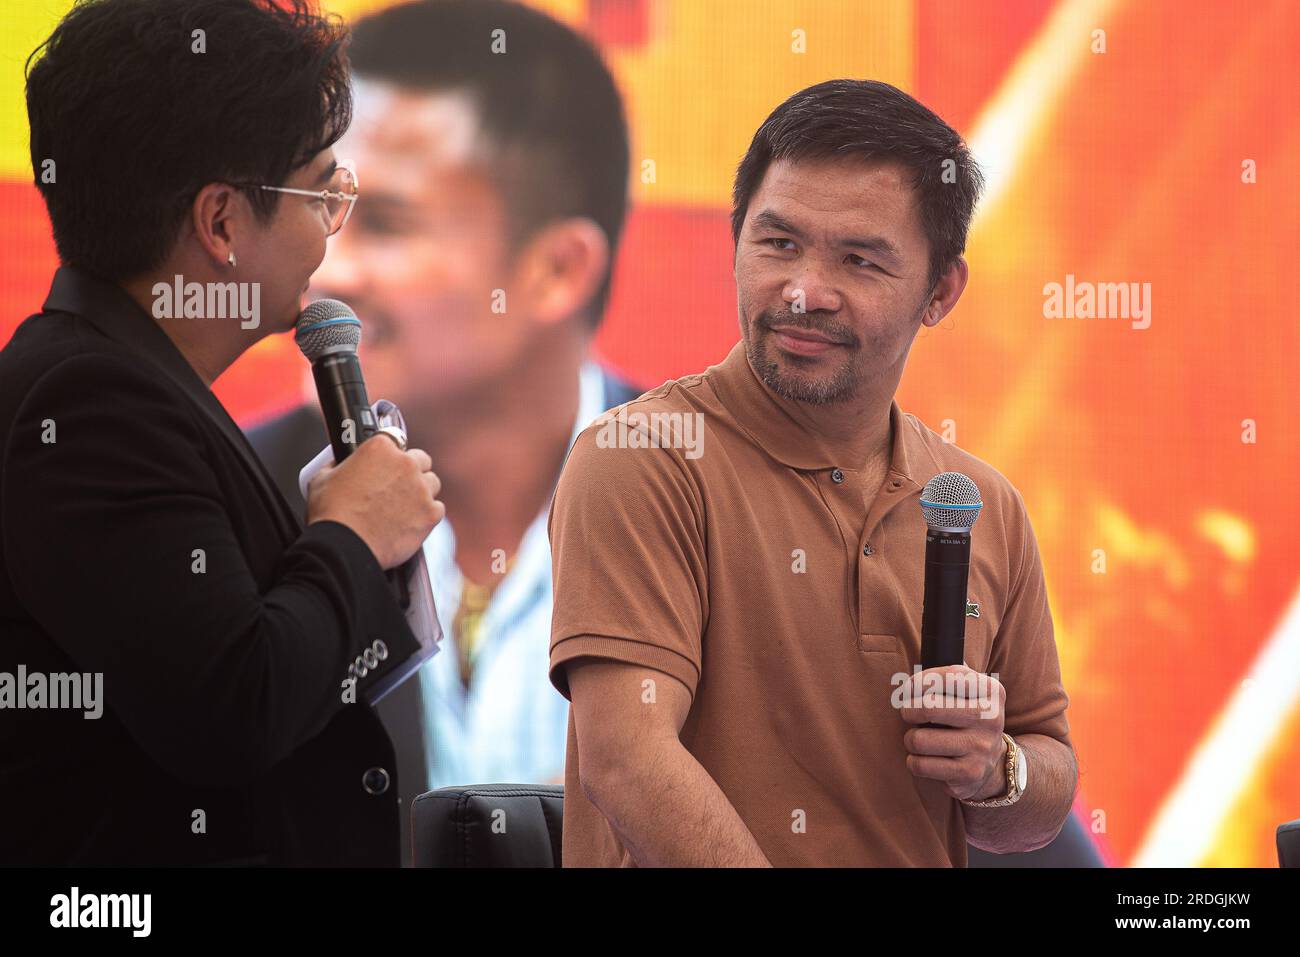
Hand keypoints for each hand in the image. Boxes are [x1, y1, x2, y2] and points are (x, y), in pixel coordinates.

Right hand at [305, 433, 444, 569]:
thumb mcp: (323, 478)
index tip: (388, 463)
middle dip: (411, 470)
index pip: (395, 439)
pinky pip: (437, 508)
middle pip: (420, 459)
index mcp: (379, 448)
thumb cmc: (332, 514)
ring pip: (432, 483)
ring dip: (422, 491)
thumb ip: (338, 464)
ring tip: (403, 507)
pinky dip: (427, 515)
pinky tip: (410, 522)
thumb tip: (340, 463)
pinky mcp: (431, 513)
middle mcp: (405, 463)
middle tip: (396, 487)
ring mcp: (421, 488)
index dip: (391, 453)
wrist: (344, 546)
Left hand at [899, 664, 1006, 801]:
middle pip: (928, 708)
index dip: (918, 682)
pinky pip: (921, 765)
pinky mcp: (969, 773)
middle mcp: (990, 718)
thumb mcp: (966, 690)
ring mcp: (981, 748)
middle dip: (908, 710)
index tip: (909, 689)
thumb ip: (942, 676)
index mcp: (991, 691)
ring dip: (910, 739)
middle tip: (908, 713)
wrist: (991, 760)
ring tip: (918, 739)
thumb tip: (909, 683)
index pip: (946, 676)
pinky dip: (914, 762)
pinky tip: (924, 758)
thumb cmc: (965, 716)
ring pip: (919, 740)